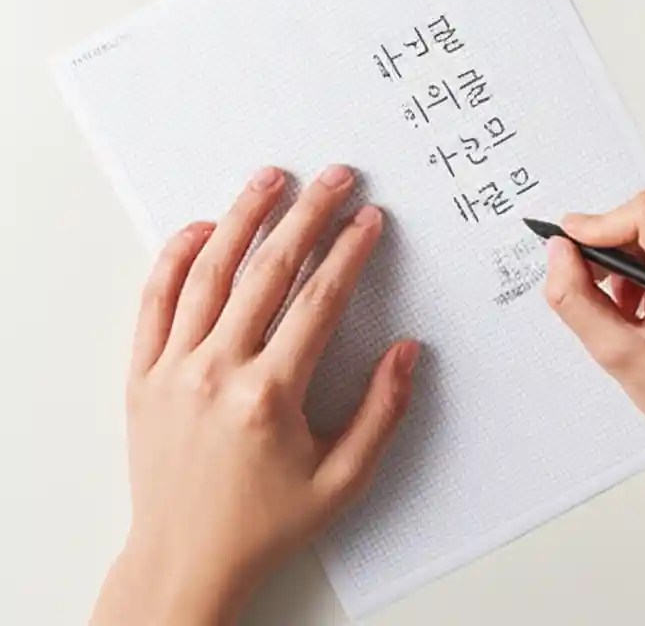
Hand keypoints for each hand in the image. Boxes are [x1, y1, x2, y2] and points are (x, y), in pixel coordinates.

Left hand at [93, 165, 417, 625]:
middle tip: (334, 178)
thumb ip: (382, 412)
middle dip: (306, 216)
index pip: (317, 301)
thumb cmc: (266, 523)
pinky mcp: (142, 375)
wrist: (185, 558)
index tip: (368, 220)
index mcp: (269, 396)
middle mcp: (216, 372)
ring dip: (241, 218)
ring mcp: (172, 369)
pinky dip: (176, 258)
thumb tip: (408, 351)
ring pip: (208, 273)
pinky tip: (201, 229)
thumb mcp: (344, 480)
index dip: (348, 253)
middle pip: (266, 272)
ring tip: (270, 179)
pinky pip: (155, 301)